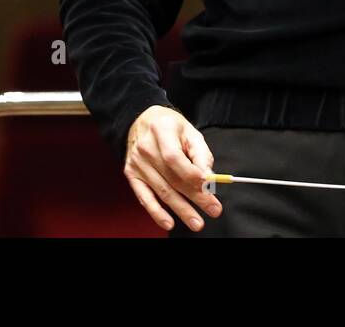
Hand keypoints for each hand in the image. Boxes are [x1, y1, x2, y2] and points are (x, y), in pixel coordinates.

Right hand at [123, 104, 221, 231]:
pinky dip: (156, 212)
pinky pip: (144, 197)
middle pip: (171, 178)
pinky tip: (168, 222)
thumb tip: (209, 178)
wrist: (142, 122)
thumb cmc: (170, 127)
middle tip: (213, 210)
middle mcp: (146, 148)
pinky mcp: (131, 175)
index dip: (191, 174)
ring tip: (197, 222)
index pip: (174, 158)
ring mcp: (137, 163)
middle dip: (195, 197)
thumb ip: (201, 154)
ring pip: (162, 191)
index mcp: (161, 131)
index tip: (208, 186)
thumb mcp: (190, 132)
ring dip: (181, 209)